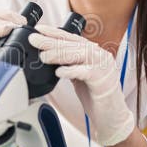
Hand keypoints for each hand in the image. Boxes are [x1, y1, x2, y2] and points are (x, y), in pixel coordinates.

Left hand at [28, 25, 133, 146]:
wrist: (112, 116)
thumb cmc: (95, 96)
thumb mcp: (78, 75)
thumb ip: (69, 64)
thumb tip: (47, 56)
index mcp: (93, 52)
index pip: (71, 38)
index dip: (54, 32)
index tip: (39, 29)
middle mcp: (99, 56)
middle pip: (72, 45)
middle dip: (51, 41)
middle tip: (34, 40)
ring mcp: (103, 67)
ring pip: (79, 55)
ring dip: (59, 54)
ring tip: (44, 56)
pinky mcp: (103, 80)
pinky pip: (85, 72)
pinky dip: (71, 71)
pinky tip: (59, 71)